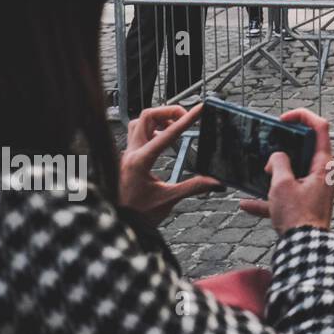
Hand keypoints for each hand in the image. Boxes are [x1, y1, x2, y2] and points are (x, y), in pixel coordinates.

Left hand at [119, 104, 221, 225]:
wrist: (117, 225)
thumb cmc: (138, 214)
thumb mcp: (168, 200)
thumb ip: (193, 187)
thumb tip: (216, 182)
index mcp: (140, 161)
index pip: (168, 134)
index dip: (187, 120)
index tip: (200, 109)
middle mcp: (130, 154)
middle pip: (147, 117)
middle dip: (168, 111)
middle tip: (186, 116)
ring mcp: (126, 155)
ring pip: (138, 122)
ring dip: (158, 118)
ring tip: (175, 125)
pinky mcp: (126, 158)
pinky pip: (137, 133)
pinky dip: (152, 129)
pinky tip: (163, 138)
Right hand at [239, 109, 333, 233]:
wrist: (305, 249)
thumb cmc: (299, 217)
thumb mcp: (282, 185)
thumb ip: (278, 163)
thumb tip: (277, 158)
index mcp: (324, 164)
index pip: (320, 127)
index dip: (302, 116)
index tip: (283, 119)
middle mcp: (323, 174)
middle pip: (305, 149)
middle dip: (284, 147)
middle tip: (269, 146)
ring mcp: (315, 189)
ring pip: (294, 172)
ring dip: (275, 173)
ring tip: (259, 173)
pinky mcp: (307, 204)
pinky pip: (287, 195)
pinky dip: (269, 199)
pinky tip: (246, 204)